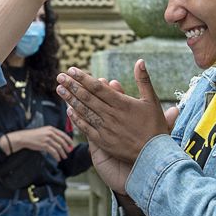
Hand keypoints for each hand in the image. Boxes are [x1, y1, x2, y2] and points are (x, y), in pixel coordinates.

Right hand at [5, 125, 74, 159]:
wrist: (24, 137)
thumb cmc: (34, 135)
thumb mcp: (44, 131)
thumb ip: (52, 134)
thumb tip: (60, 141)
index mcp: (51, 129)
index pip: (63, 134)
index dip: (69, 140)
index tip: (72, 145)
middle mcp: (50, 133)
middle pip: (62, 141)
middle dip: (66, 148)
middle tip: (68, 152)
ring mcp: (47, 139)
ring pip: (59, 147)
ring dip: (62, 153)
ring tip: (64, 157)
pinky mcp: (44, 145)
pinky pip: (53, 152)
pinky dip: (57, 156)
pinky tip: (58, 159)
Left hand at [56, 60, 171, 164]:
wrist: (155, 154)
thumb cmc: (155, 126)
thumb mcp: (152, 100)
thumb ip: (143, 80)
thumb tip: (140, 61)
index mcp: (122, 103)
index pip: (98, 87)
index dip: (83, 78)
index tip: (72, 70)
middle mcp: (111, 115)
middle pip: (87, 97)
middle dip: (72, 85)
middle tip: (59, 76)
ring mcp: (106, 128)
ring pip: (84, 111)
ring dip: (70, 99)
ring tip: (59, 89)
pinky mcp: (103, 141)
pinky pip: (86, 128)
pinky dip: (77, 119)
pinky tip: (69, 110)